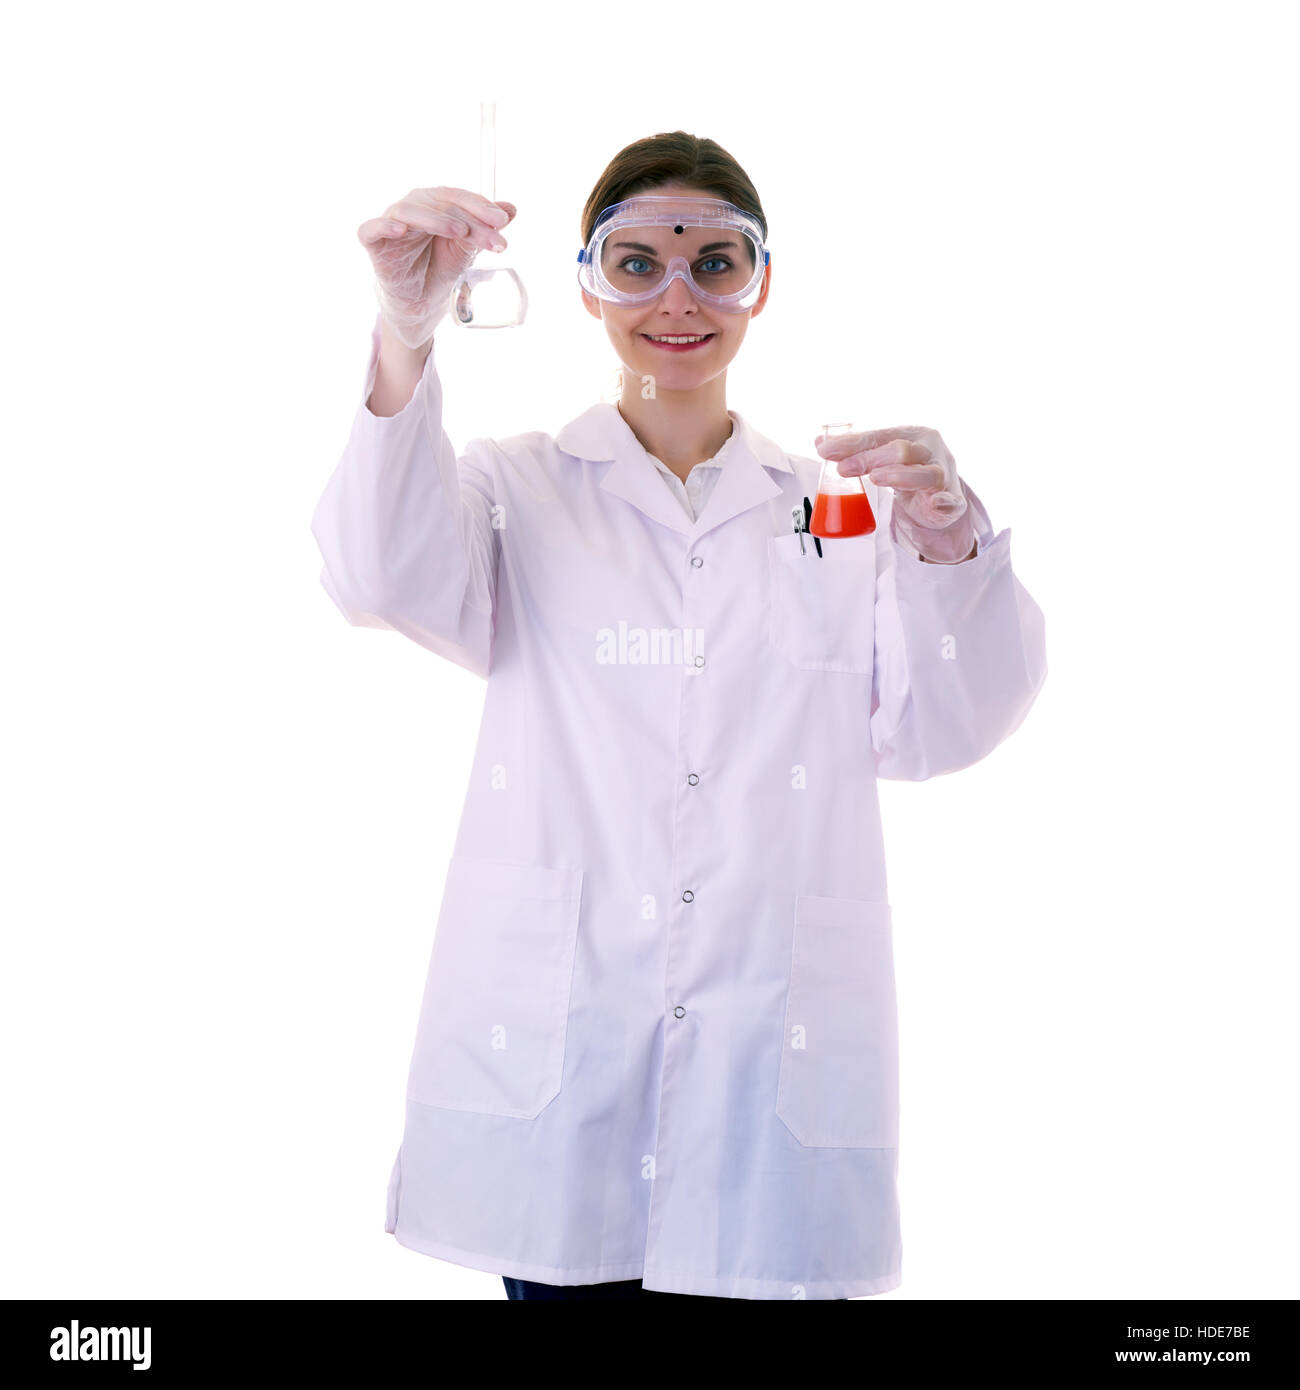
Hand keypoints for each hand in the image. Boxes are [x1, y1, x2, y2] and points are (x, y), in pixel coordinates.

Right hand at [358, 187, 516, 348]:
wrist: (420, 304)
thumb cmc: (439, 268)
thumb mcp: (466, 249)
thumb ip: (485, 228)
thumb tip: (511, 208)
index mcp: (434, 204)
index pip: (457, 197)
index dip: (479, 206)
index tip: (502, 221)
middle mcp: (412, 207)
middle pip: (438, 202)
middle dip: (468, 218)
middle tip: (493, 236)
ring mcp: (390, 223)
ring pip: (409, 210)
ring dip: (435, 219)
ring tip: (458, 232)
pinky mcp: (373, 243)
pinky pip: (372, 229)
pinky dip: (384, 226)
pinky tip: (400, 230)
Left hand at [814, 425, 976, 562]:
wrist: (938, 500)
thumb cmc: (907, 473)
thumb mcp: (881, 459)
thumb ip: (856, 451)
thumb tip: (819, 442)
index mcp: (912, 434)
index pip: (879, 435)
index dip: (852, 443)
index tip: (825, 451)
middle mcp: (930, 450)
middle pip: (901, 450)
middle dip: (870, 458)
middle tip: (843, 469)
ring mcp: (943, 475)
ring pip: (925, 473)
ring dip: (900, 475)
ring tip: (876, 479)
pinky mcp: (952, 502)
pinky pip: (949, 501)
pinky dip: (942, 502)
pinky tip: (935, 503)